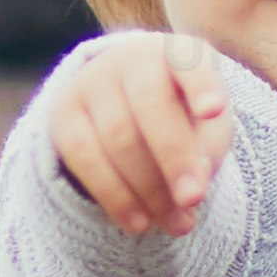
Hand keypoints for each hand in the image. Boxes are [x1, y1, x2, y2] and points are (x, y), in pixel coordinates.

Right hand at [44, 30, 240, 236]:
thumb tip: (192, 189)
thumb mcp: (209, 126)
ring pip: (118, 138)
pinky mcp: (63, 113)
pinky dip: (115, 196)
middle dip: (174, 158)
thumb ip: (209, 148)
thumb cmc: (183, 115)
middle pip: (151, 106)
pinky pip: (85, 158)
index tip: (213, 111)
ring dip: (150, 189)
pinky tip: (139, 224)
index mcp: (177, 52)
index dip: (201, 86)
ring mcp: (91, 82)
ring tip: (177, 223)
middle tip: (194, 200)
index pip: (189, 62)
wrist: (127, 104)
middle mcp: (130, 58)